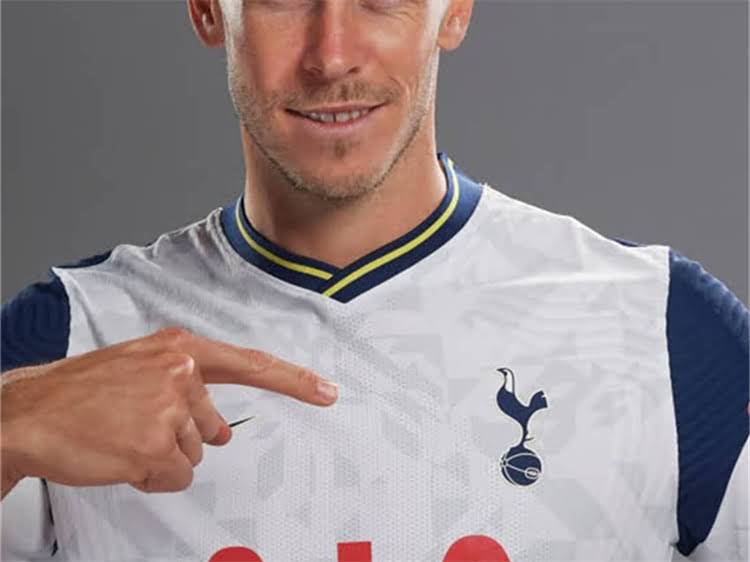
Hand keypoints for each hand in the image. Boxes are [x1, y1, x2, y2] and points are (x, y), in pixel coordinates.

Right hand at [0, 327, 336, 497]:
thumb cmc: (81, 392)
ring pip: (193, 454)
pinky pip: (174, 477)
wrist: (28, 411)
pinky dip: (150, 476)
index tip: (326, 390)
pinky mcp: (154, 445)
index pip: (250, 363)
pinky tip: (119, 455)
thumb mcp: (140, 370)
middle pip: (212, 427)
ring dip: (160, 455)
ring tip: (120, 435)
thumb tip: (220, 433)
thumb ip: (187, 390)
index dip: (293, 380)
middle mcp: (181, 372)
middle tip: (134, 425)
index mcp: (179, 348)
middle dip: (182, 436)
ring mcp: (169, 408)